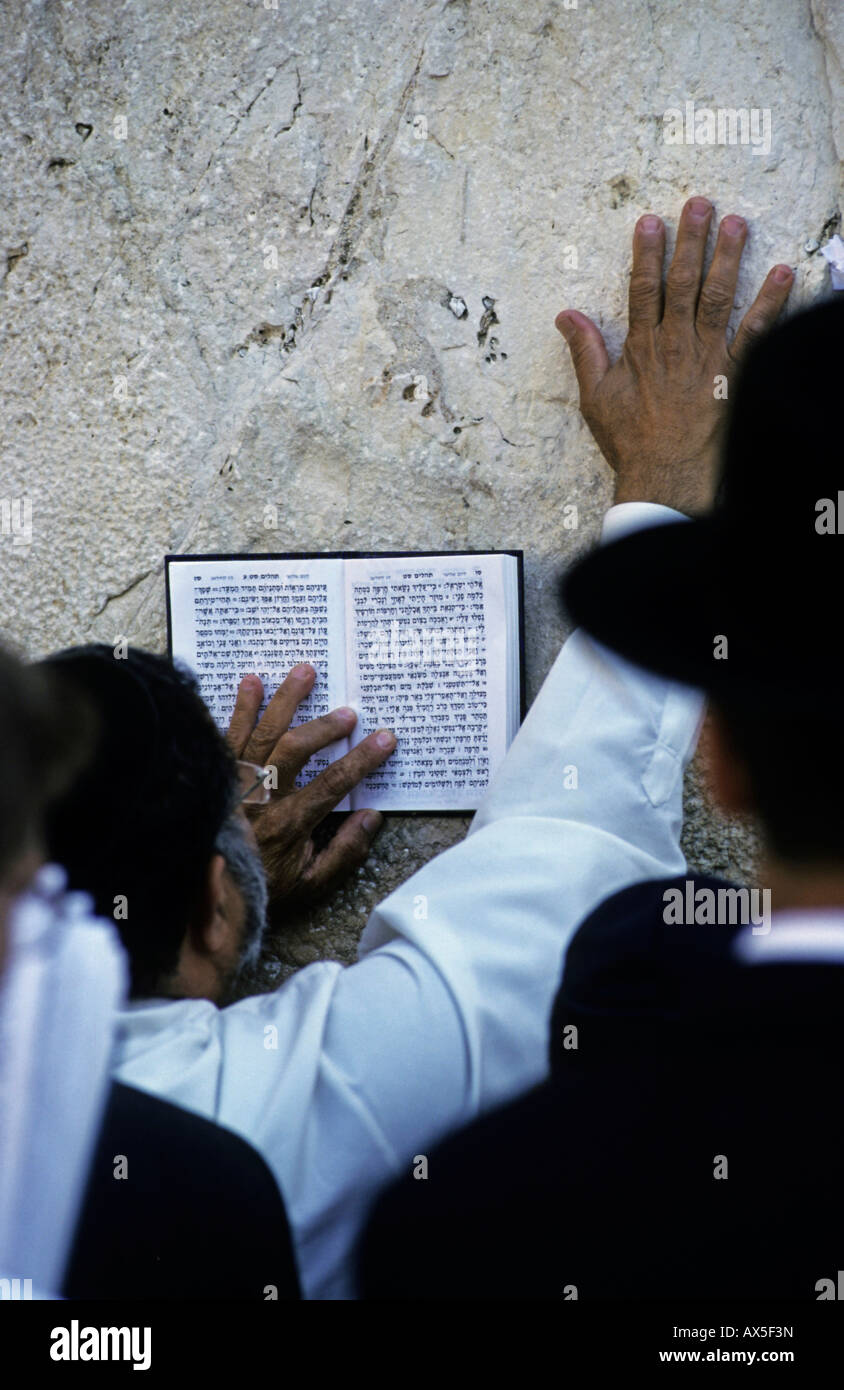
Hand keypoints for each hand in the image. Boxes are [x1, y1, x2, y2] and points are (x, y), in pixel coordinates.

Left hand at [225, 665, 395, 910]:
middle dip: (324, 727)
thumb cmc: (262, 886)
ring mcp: (235, 783)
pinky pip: (227, 735)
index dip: (362, 760)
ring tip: (304, 671)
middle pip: (294, 749)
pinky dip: (239, 708)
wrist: (206, 895)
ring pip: (261, 732)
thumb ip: (344, 853)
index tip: (385, 739)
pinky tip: (250, 682)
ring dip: (285, 700)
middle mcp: (261, 797)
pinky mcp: (216, 774)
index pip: (333, 784)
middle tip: (348, 712)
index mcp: (289, 824)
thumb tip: (372, 818)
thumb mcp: (311, 885)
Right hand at [555, 197, 793, 514]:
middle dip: (692, 240)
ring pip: (718, 296)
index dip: (647, 252)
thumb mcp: (595, 397)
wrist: (665, 474)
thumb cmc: (630, 440)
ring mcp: (708, 356)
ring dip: (729, 257)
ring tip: (737, 222)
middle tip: (700, 204)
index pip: (643, 288)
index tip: (650, 221)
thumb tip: (566, 316)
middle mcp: (676, 343)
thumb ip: (585, 352)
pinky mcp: (735, 373)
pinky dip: (771, 302)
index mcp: (642, 346)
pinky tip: (782, 273)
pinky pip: (756, 331)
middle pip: (684, 282)